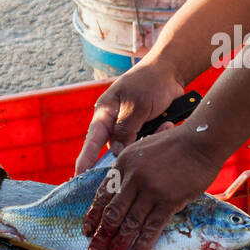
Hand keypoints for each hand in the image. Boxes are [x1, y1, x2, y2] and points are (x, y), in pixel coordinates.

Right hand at [74, 60, 186, 174]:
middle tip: (140, 153)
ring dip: (148, 140)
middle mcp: (114, 122)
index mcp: (105, 113)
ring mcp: (129, 126)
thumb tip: (116, 153)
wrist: (170, 71)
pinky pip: (147, 141)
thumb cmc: (149, 82)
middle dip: (129, 152)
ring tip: (162, 124)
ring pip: (134, 147)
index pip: (92, 141)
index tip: (78, 177)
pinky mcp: (143, 129)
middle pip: (115, 149)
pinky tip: (167, 123)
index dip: (85, 160)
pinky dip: (158, 135)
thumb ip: (125, 129)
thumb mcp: (136, 105)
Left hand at [82, 125, 223, 249]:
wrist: (200, 142)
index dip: (93, 217)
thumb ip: (128, 171)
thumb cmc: (174, 145)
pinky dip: (143, 244)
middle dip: (101, 236)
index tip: (88, 232)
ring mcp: (151, 190)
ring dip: (118, 244)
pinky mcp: (169, 200)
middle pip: (112, 213)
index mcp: (123, 164)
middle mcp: (133, 178)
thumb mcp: (141, 151)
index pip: (102, 195)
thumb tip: (118, 194)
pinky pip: (152, 227)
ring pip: (130, 223)